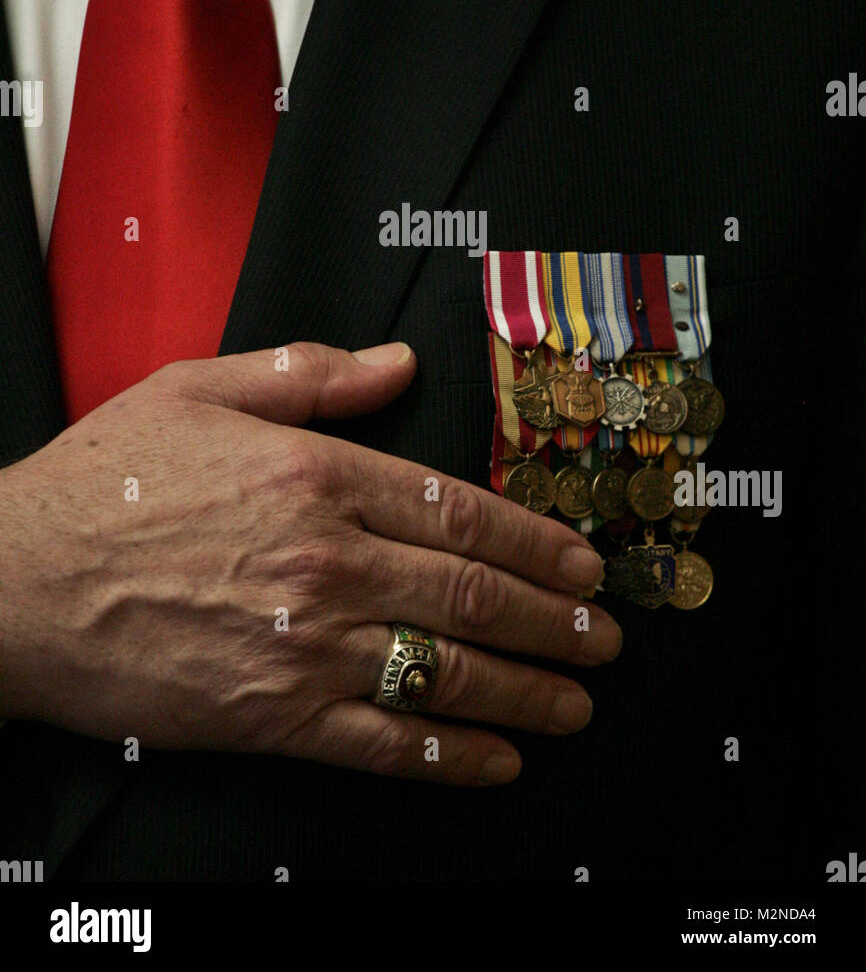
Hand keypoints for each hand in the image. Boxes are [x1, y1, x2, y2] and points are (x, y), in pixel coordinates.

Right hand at [0, 342, 620, 785]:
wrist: (16, 584)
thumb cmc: (104, 482)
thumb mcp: (198, 389)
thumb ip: (310, 375)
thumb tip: (399, 362)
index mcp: (316, 476)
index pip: (457, 510)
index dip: (534, 540)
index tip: (582, 563)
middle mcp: (326, 561)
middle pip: (469, 594)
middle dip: (552, 619)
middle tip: (604, 636)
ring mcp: (303, 646)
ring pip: (443, 671)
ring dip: (525, 690)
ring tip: (577, 702)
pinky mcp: (270, 716)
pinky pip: (381, 743)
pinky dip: (447, 757)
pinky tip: (496, 761)